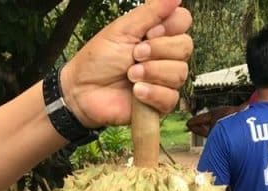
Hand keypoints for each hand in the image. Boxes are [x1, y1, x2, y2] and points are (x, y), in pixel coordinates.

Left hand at [60, 0, 192, 127]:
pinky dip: (152, 93)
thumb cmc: (98, 60)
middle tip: (134, 55)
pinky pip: (171, 97)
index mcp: (157, 34)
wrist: (82, 91)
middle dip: (158, 50)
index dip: (169, 26)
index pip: (183, 21)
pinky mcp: (159, 103)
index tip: (148, 33)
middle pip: (185, 46)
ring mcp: (163, 79)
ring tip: (130, 75)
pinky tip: (136, 91)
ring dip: (152, 72)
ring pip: (180, 72)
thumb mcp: (122, 29)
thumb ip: (151, 11)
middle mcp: (164, 56)